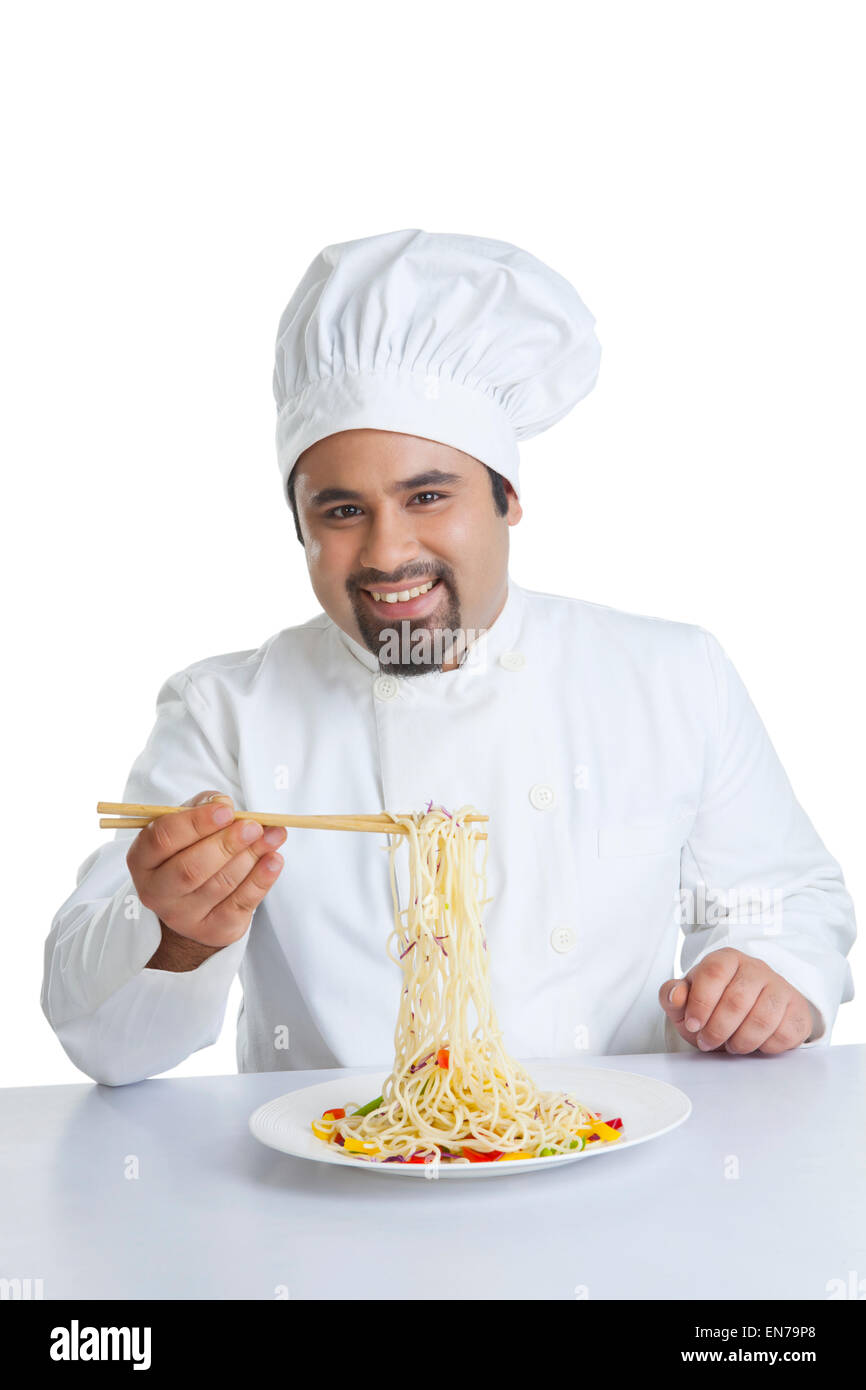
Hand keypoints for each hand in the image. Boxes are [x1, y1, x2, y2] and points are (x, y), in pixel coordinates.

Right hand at [127, 789, 285, 950]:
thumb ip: (203, 806)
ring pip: (220, 885)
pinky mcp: (213, 930)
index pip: (162, 839)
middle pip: (190, 868)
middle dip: (227, 844)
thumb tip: (223, 803)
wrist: (195, 901)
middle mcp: (156, 891)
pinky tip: (274, 860)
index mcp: (142, 859)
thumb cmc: (190, 850)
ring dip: (251, 857)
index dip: (196, 822)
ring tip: (274, 836)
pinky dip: (261, 880)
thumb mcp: (189, 823)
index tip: (226, 810)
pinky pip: (240, 904)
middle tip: (253, 826)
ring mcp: (182, 916)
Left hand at [658, 948, 813, 1054]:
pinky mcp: (797, 1010)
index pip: (713, 973)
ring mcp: (780, 987)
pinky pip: (783, 1033)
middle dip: (718, 1029)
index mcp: (726, 959)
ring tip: (730, 1045)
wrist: (751, 1016)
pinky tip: (754, 1044)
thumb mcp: (686, 1003)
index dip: (700, 1003)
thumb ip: (671, 995)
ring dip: (741, 1042)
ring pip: (762, 1019)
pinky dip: (764, 1047)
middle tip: (708, 1042)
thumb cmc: (713, 1007)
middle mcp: (755, 968)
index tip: (692, 1025)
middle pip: (737, 1000)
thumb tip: (675, 993)